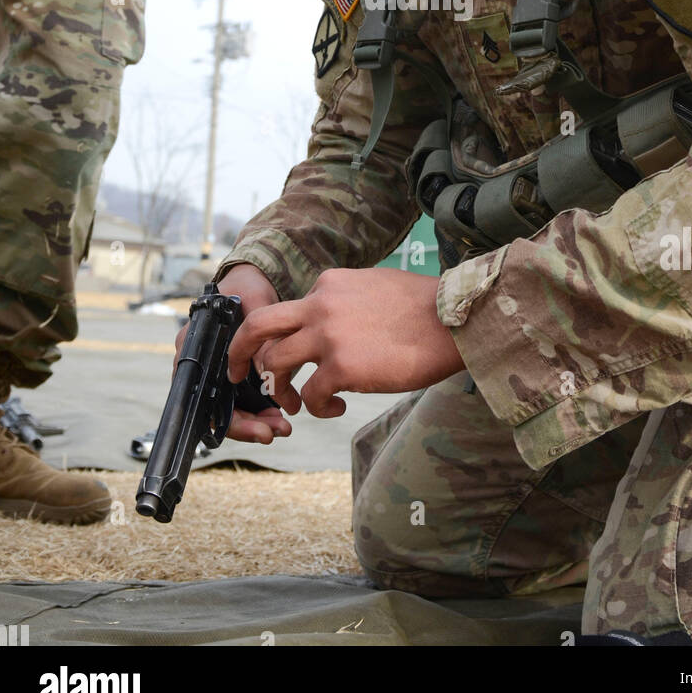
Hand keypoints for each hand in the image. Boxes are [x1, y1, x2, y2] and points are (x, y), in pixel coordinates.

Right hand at [173, 263, 292, 444]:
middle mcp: (197, 363)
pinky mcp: (229, 377)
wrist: (251, 282)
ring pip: (226, 411)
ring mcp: (213, 372)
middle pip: (212, 410)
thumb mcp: (255, 303)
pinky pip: (238, 403)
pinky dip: (257, 414)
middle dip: (245, 426)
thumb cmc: (247, 288)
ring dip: (254, 423)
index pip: (197, 394)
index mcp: (191, 344)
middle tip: (274, 432)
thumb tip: (265, 371)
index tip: (253, 425)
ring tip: (282, 427)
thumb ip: (258, 333)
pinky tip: (279, 418)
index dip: (225, 417)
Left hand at [227, 267, 464, 419]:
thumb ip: (348, 300)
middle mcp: (320, 305)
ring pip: (276, 365)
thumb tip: (340, 322)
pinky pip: (311, 395)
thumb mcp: (375, 286)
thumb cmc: (425, 307)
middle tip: (238, 374)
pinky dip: (318, 408)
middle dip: (239, 352)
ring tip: (298, 403)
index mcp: (328, 283)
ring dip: (281, 389)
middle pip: (258, 326)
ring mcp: (327, 336)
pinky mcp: (341, 367)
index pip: (290, 310)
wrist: (453, 318)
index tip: (292, 354)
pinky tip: (337, 409)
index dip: (286, 336)